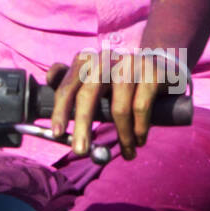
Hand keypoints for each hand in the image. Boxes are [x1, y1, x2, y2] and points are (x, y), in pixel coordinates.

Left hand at [46, 49, 163, 160]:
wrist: (161, 63)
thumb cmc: (120, 78)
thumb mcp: (94, 76)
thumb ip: (71, 79)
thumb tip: (48, 80)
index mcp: (87, 61)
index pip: (68, 86)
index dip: (61, 110)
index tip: (57, 133)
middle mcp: (106, 59)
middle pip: (88, 95)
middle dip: (83, 126)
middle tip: (80, 151)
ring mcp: (130, 64)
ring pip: (119, 108)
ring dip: (122, 136)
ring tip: (127, 152)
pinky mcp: (152, 73)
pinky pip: (141, 108)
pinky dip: (140, 129)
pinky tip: (140, 140)